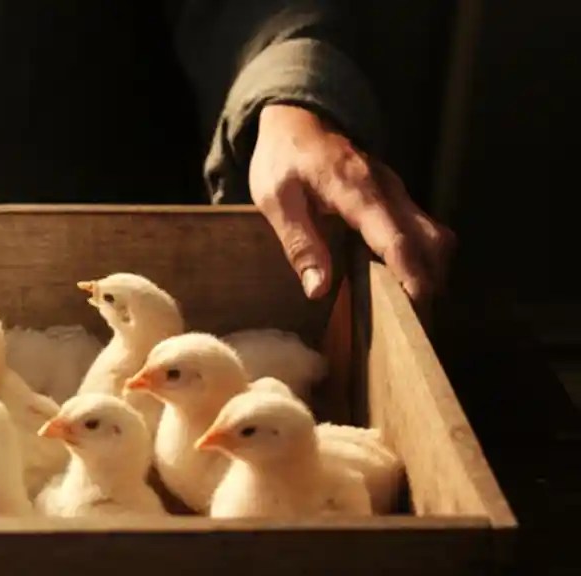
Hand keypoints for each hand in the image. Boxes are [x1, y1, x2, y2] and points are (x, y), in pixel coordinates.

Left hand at [249, 104, 454, 304]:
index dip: (411, 274)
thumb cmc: (282, 159)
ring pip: (434, 234)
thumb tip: (318, 289)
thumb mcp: (276, 201)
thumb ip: (298, 243)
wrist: (298, 120)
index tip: (418, 305)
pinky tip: (403, 283)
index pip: (395, 237)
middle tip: (414, 321)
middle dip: (430, 279)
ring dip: (430, 269)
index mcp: (357, 190)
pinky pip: (423, 229)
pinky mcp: (397, 197)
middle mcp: (388, 189)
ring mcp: (397, 191)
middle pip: (430, 238)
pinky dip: (422, 257)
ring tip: (410, 309)